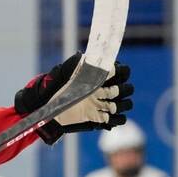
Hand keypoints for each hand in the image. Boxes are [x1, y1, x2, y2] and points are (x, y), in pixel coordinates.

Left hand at [16, 53, 133, 143]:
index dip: (122, 72)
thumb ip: (71, 65)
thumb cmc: (55, 89)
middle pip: (128, 89)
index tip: (111, 74)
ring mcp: (104, 104)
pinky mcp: (100, 118)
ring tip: (107, 106)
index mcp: (99, 77)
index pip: (123, 71)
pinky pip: (119, 120)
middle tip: (107, 92)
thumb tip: (80, 56)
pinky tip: (105, 118)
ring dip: (121, 105)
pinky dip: (116, 120)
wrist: (49, 110)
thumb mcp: (60, 76)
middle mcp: (104, 90)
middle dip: (121, 90)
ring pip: (126, 104)